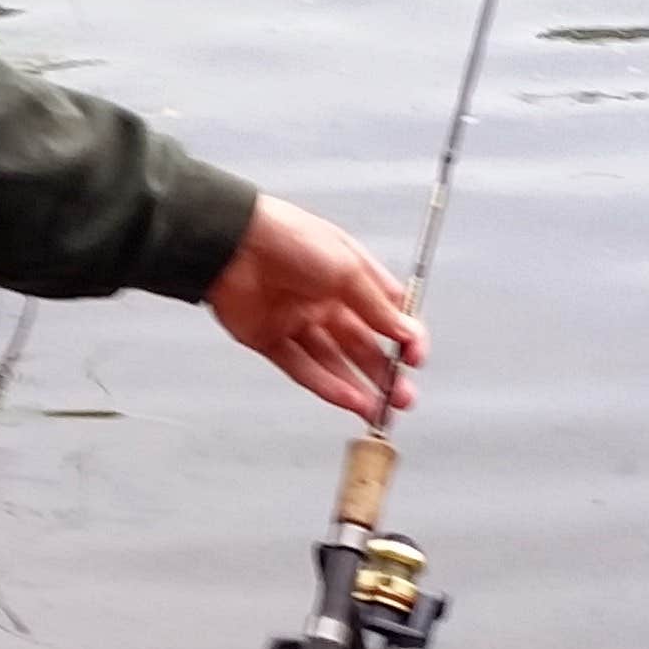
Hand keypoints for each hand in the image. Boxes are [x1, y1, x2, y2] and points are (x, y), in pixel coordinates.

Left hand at [208, 197, 422, 422]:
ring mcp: (297, 321)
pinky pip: (302, 368)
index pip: (386, 312)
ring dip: (359, 386)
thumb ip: (378, 307)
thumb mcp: (348, 269)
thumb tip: (408, 332)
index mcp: (347, 275)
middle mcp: (324, 300)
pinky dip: (327, 386)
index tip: (416, 355)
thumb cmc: (289, 238)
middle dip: (385, 372)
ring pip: (334, 362)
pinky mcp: (269, 339)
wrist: (232, 242)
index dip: (404, 335)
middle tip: (403, 396)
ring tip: (381, 410)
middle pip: (361, 344)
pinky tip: (350, 399)